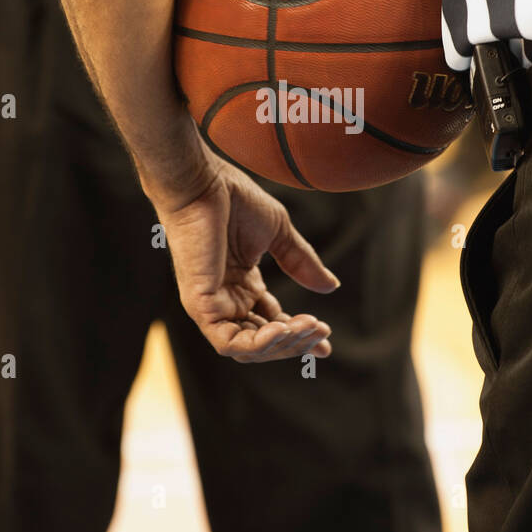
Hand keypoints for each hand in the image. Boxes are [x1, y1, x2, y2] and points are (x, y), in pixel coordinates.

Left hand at [157, 158, 338, 362]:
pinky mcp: (199, 306)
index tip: (326, 342)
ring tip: (308, 327)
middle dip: (296, 342)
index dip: (299, 336)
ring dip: (282, 344)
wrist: (204, 183)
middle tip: (322, 333)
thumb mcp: (278, 234)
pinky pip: (228, 342)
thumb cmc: (234, 201)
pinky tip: (282, 329)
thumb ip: (302, 262)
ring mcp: (211, 305)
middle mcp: (226, 300)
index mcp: (242, 285)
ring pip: (247, 348)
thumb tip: (332, 287)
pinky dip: (257, 343)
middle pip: (262, 341)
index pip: (272, 324)